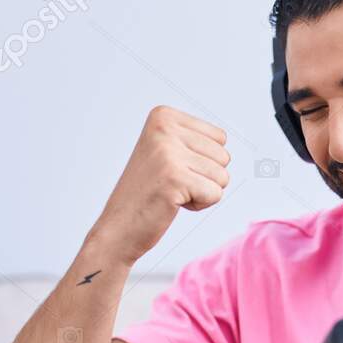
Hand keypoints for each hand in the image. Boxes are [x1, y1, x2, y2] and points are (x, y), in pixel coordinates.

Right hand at [91, 106, 230, 267]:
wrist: (119, 226)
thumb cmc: (147, 192)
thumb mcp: (166, 151)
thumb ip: (193, 139)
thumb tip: (224, 138)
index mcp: (163, 116)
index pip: (220, 138)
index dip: (203, 160)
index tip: (173, 168)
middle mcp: (164, 128)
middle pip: (223, 156)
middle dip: (204, 177)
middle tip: (171, 183)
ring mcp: (168, 153)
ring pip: (222, 176)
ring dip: (201, 191)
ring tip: (171, 192)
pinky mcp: (175, 178)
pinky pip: (215, 194)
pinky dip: (199, 205)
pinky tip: (172, 202)